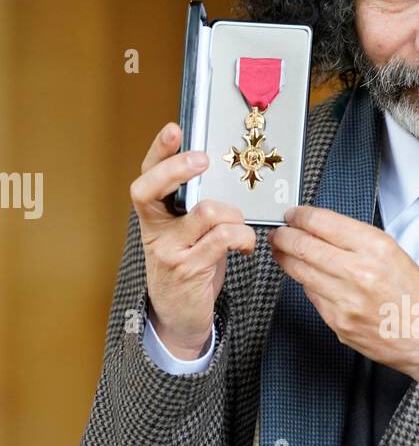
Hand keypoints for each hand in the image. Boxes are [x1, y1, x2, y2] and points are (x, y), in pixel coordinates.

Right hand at [130, 122, 256, 358]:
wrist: (180, 316)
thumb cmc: (190, 266)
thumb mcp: (187, 233)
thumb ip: (195, 207)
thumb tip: (225, 176)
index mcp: (154, 216)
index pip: (147, 177)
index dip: (158, 152)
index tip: (174, 129)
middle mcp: (156, 230)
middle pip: (158, 188)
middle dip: (182, 168)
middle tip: (204, 161)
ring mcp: (170, 250)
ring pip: (206, 211)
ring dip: (234, 215)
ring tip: (239, 229)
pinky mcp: (190, 269)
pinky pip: (223, 238)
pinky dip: (243, 237)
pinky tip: (245, 246)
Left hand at [267, 206, 418, 378]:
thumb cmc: (418, 298)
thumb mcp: (395, 254)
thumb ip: (358, 241)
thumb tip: (321, 231)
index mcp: (376, 248)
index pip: (322, 222)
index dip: (299, 216)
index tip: (292, 216)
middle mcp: (359, 272)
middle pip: (303, 246)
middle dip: (283, 237)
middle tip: (278, 234)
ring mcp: (345, 300)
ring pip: (300, 272)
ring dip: (286, 260)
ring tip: (283, 253)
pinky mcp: (338, 323)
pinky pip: (311, 297)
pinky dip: (307, 285)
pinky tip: (310, 280)